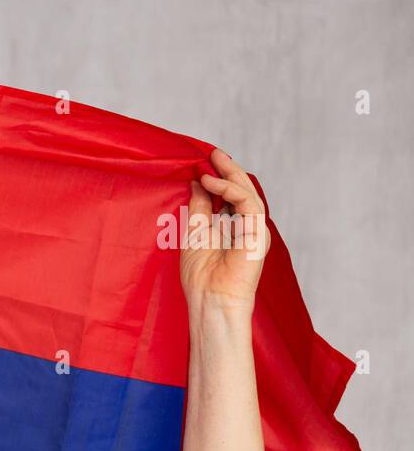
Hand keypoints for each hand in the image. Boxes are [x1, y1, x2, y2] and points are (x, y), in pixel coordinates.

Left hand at [180, 148, 271, 315]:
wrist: (210, 297)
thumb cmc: (200, 273)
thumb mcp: (194, 230)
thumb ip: (200, 206)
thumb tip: (198, 181)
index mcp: (233, 228)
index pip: (231, 196)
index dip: (220, 178)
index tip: (205, 163)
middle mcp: (246, 227)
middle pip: (242, 191)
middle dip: (228, 170)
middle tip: (213, 153)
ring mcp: (254, 229)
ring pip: (247, 192)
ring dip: (229, 174)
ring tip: (211, 162)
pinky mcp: (257, 232)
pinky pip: (247, 202)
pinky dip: (229, 189)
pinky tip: (210, 181)